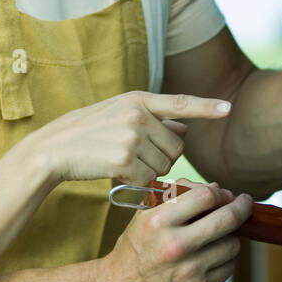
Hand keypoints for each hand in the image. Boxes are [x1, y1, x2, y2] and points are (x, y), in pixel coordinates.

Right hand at [27, 91, 232, 185]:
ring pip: (164, 165)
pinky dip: (136, 181)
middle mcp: (137, 114)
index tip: (229, 109)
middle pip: (177, 147)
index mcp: (137, 100)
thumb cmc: (86, 134)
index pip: (180, 103)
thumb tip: (186, 130)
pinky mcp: (123, 159)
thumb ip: (153, 120)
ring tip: (120, 161)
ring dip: (149, 171)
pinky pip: (147, 178)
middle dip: (163, 158)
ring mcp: (131, 136)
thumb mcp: (119, 116)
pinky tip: (115, 172)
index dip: (206, 107)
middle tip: (135, 156)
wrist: (51, 150)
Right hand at [98, 180, 251, 281]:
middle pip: (228, 219)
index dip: (220, 192)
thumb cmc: (134, 249)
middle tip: (245, 204)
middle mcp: (176, 245)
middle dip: (242, 207)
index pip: (205, 196)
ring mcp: (190, 270)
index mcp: (159, 222)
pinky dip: (225, 258)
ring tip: (219, 235)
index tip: (224, 194)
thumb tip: (215, 188)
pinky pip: (229, 266)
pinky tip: (213, 255)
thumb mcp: (145, 216)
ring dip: (231, 236)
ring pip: (233, 244)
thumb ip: (178, 198)